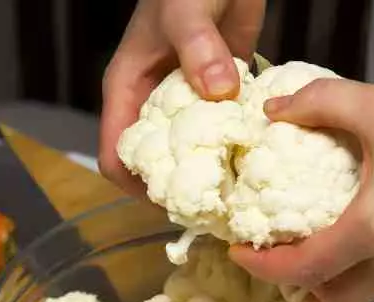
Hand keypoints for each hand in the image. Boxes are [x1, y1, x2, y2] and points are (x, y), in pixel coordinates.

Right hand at [99, 0, 265, 195]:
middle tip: (216, 208)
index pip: (114, 157)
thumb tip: (219, 92)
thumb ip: (198, 47)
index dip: (137, 188)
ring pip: (190, 152)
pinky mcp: (218, 94)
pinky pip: (221, 131)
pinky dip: (235, 145)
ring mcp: (187, 101)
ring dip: (211, 170)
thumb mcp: (186, 10)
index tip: (176, 203)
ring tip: (240, 192)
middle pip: (154, 165)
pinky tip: (259, 159)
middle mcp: (153, 102)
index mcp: (127, 90)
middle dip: (179, 189)